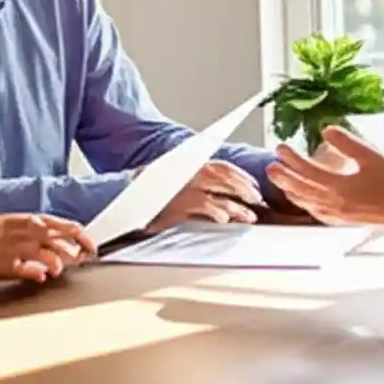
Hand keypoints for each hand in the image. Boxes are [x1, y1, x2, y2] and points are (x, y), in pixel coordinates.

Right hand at [0, 213, 97, 282]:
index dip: (75, 232)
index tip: (88, 240)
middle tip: (88, 253)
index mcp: (19, 221)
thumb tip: (51, 242)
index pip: (55, 222)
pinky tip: (42, 276)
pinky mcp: (1, 265)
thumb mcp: (4, 227)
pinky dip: (36, 272)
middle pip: (55, 234)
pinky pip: (23, 269)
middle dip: (76, 243)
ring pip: (43, 250)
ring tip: (63, 267)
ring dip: (58, 259)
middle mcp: (18, 231)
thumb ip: (28, 233)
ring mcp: (10, 248)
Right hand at [148, 160, 263, 229]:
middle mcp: (189, 173)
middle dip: (245, 189)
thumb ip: (198, 180)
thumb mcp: (177, 178)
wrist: (126, 198)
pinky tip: (226, 219)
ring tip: (249, 216)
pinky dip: (217, 212)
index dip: (241, 176)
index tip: (254, 185)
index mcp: (190, 164)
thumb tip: (223, 190)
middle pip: (226, 179)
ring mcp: (184, 189)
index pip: (223, 166)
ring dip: (237, 207)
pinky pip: (204, 207)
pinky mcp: (178, 206)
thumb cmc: (153, 190)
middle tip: (257, 200)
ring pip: (219, 195)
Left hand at [267, 125, 383, 232]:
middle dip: (283, 177)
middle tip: (270, 167)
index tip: (281, 147)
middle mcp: (334, 203)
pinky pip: (317, 213)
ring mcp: (338, 214)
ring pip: (306, 203)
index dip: (292, 158)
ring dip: (291, 191)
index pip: (307, 171)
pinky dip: (306, 204)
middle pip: (300, 190)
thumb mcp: (372, 156)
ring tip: (282, 182)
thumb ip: (348, 143)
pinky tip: (306, 201)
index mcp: (339, 187)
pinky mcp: (344, 220)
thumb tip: (327, 130)